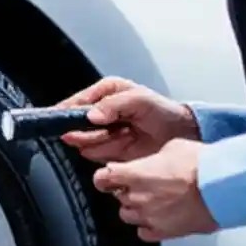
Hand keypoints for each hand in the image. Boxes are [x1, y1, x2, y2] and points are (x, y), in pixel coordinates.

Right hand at [57, 77, 200, 162]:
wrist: (181, 136)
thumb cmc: (163, 112)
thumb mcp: (141, 101)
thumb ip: (114, 104)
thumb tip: (90, 116)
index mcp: (104, 92)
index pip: (75, 102)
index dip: (68, 112)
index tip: (64, 122)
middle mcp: (98, 111)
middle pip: (74, 124)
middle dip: (89, 131)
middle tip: (110, 131)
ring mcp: (100, 132)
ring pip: (82, 141)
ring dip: (101, 142)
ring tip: (125, 136)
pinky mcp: (105, 150)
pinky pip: (93, 154)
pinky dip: (106, 153)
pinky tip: (124, 146)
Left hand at [92, 138, 218, 241]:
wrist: (223, 187)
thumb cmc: (202, 165)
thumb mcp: (173, 147)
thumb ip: (155, 157)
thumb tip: (154, 159)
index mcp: (135, 174)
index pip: (103, 178)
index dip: (105, 178)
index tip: (108, 177)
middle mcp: (137, 197)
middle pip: (117, 196)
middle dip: (127, 190)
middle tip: (144, 185)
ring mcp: (149, 216)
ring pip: (127, 215)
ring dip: (136, 208)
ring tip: (153, 201)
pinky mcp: (163, 231)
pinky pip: (144, 232)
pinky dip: (149, 226)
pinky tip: (159, 217)